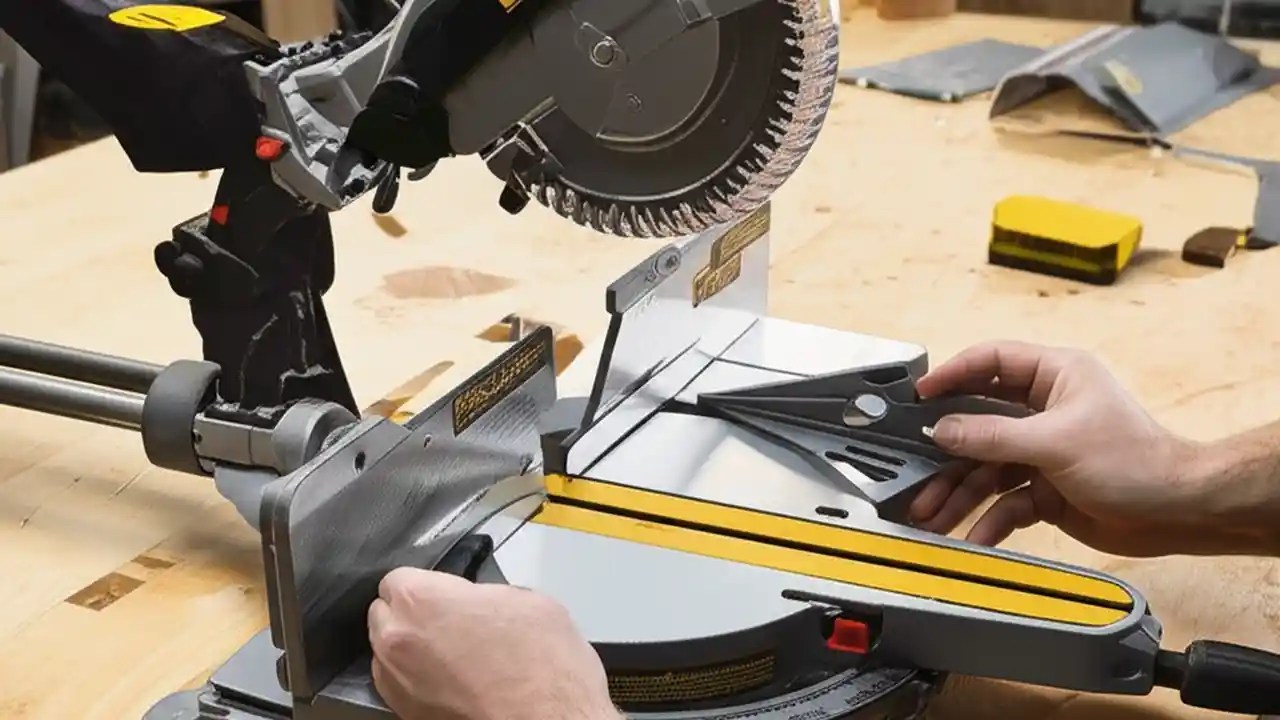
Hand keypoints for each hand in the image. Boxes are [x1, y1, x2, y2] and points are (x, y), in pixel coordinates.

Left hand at [369, 568, 620, 719]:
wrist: (546, 718)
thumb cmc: (539, 663)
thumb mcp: (521, 599)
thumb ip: (478, 595)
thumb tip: (474, 605)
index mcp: (421, 600)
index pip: (398, 579)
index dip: (426, 586)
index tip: (445, 594)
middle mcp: (397, 639)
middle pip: (385, 614)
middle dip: (412, 614)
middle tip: (450, 622)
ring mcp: (397, 681)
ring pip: (387, 651)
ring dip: (410, 647)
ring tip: (451, 654)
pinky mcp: (404, 712)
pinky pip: (397, 685)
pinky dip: (415, 679)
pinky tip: (449, 680)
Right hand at [907, 341, 1228, 556]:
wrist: (1177, 512)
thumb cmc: (1133, 461)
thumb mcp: (1055, 442)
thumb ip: (992, 436)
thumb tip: (942, 430)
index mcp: (1054, 376)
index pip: (991, 363)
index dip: (952, 375)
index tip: (919, 395)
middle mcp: (1044, 409)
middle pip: (978, 424)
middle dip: (946, 454)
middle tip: (914, 472)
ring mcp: (1042, 451)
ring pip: (986, 468)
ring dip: (959, 494)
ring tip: (931, 517)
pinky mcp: (1044, 489)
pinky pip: (1005, 502)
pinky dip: (989, 520)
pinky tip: (973, 537)